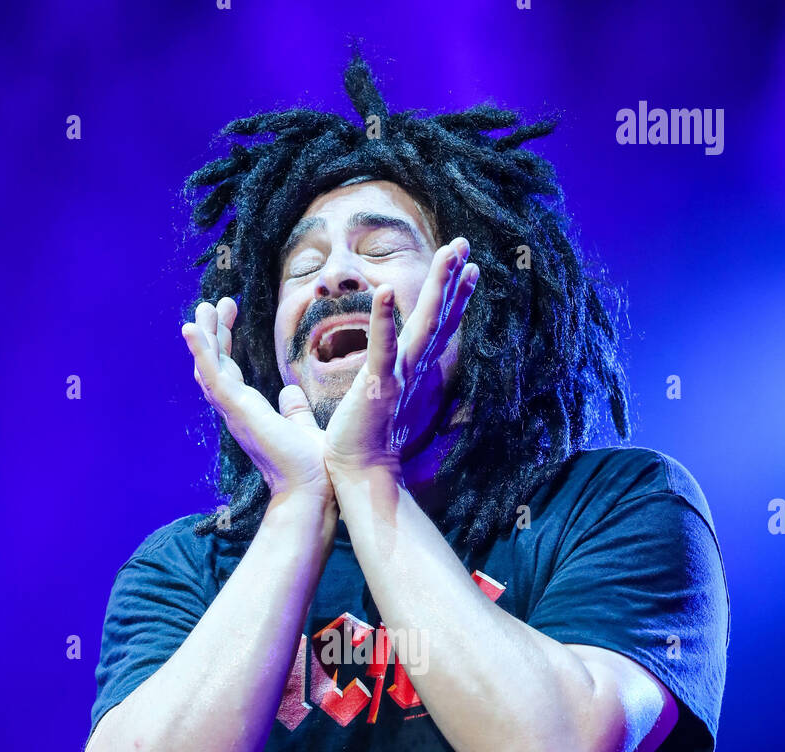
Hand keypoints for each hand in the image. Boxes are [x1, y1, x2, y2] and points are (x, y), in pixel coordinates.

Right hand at [182, 297, 330, 500]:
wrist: (312, 493)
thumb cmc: (311, 469)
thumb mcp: (303, 429)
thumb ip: (295, 411)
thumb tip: (291, 392)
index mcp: (251, 413)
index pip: (231, 371)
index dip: (226, 341)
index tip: (231, 312)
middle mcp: (237, 412)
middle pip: (215, 366)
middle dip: (212, 333)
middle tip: (214, 303)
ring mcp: (234, 411)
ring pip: (209, 368)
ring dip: (203, 337)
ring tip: (202, 308)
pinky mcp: (237, 410)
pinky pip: (213, 375)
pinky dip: (201, 351)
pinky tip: (191, 327)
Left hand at [322, 239, 477, 479]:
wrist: (360, 475)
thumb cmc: (357, 445)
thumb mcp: (359, 406)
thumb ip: (353, 387)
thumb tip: (317, 388)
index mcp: (408, 371)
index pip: (435, 328)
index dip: (452, 297)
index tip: (467, 269)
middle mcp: (411, 370)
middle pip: (437, 317)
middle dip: (452, 278)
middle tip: (464, 243)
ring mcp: (400, 376)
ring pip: (424, 324)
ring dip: (438, 286)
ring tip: (451, 252)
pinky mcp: (381, 386)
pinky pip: (383, 348)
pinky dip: (382, 320)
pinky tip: (382, 289)